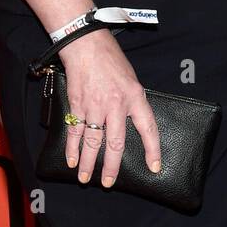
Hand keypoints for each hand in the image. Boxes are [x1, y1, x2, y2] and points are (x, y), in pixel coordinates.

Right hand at [59, 29, 162, 186]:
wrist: (87, 44)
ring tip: (86, 178)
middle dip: (112, 166)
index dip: (152, 149)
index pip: (148, 128)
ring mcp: (95, 106)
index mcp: (135, 97)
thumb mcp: (132, 79)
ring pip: (93, 141)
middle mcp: (116, 104)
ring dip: (89, 162)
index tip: (154, 167)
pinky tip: (72, 160)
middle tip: (108, 182)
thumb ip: (133, 102)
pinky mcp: (78, 104)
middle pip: (115, 142)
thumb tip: (132, 123)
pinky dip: (72, 148)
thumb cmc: (111, 59)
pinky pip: (75, 131)